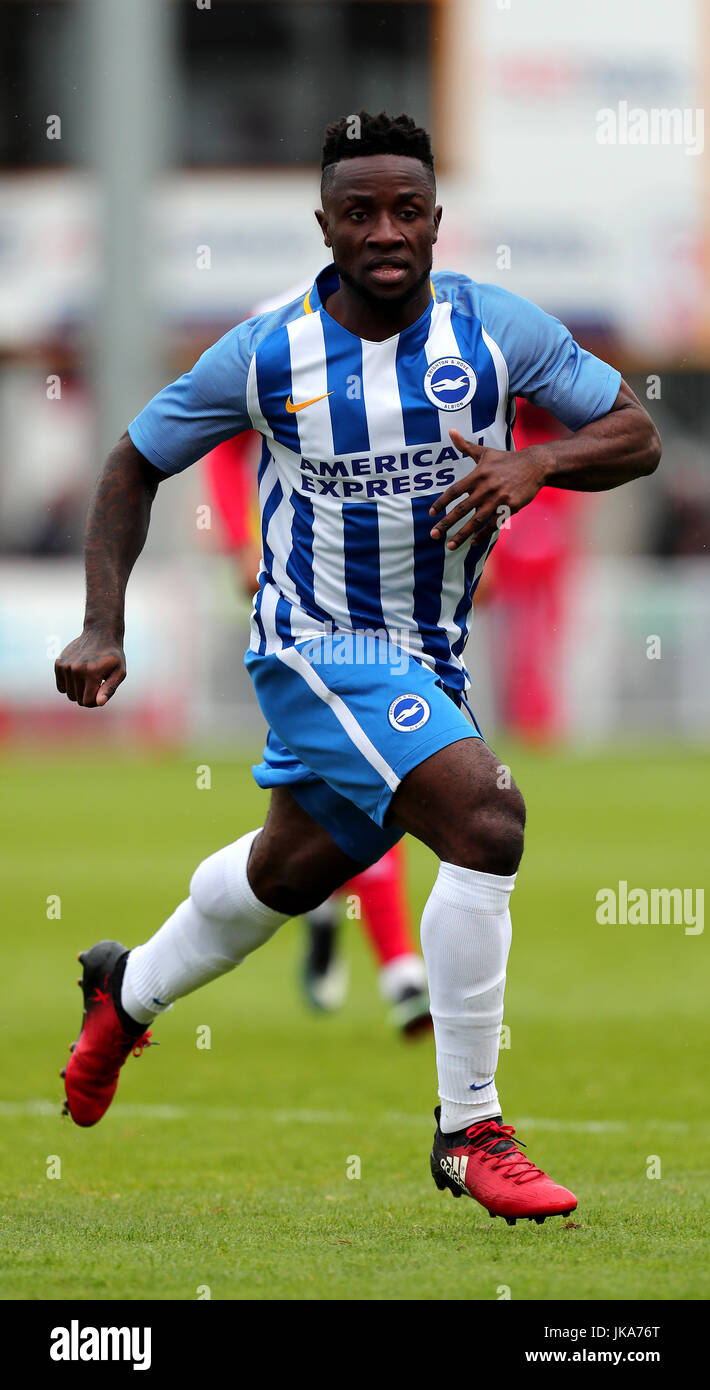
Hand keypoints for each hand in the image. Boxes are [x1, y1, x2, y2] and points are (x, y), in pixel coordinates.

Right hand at [54, 628, 125, 706]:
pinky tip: (79, 674)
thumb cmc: (113, 656)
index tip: (102, 690)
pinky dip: (69, 685)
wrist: (100, 633)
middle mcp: (76, 669)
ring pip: (69, 694)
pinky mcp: (59, 663)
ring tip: (88, 677)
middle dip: (87, 695)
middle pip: (77, 699)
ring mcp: (65, 666)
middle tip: (96, 682)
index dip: (96, 701)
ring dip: (79, 690)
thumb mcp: (119, 672)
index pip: (87, 702)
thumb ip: (110, 689)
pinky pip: (61, 687)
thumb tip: (99, 703)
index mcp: (92, 673)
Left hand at [429, 429, 547, 549]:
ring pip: (476, 521)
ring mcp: (498, 499)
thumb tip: (450, 431)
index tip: (431, 514)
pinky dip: (482, 534)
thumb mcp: (485, 452)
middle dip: (446, 523)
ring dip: (462, 534)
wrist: (535, 465)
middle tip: (433, 535)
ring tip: (450, 545)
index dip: (441, 503)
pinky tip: (473, 542)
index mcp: (477, 475)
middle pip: (462, 509)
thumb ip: (465, 446)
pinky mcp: (510, 507)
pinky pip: (493, 524)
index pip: (454, 491)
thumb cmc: (506, 459)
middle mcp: (486, 488)